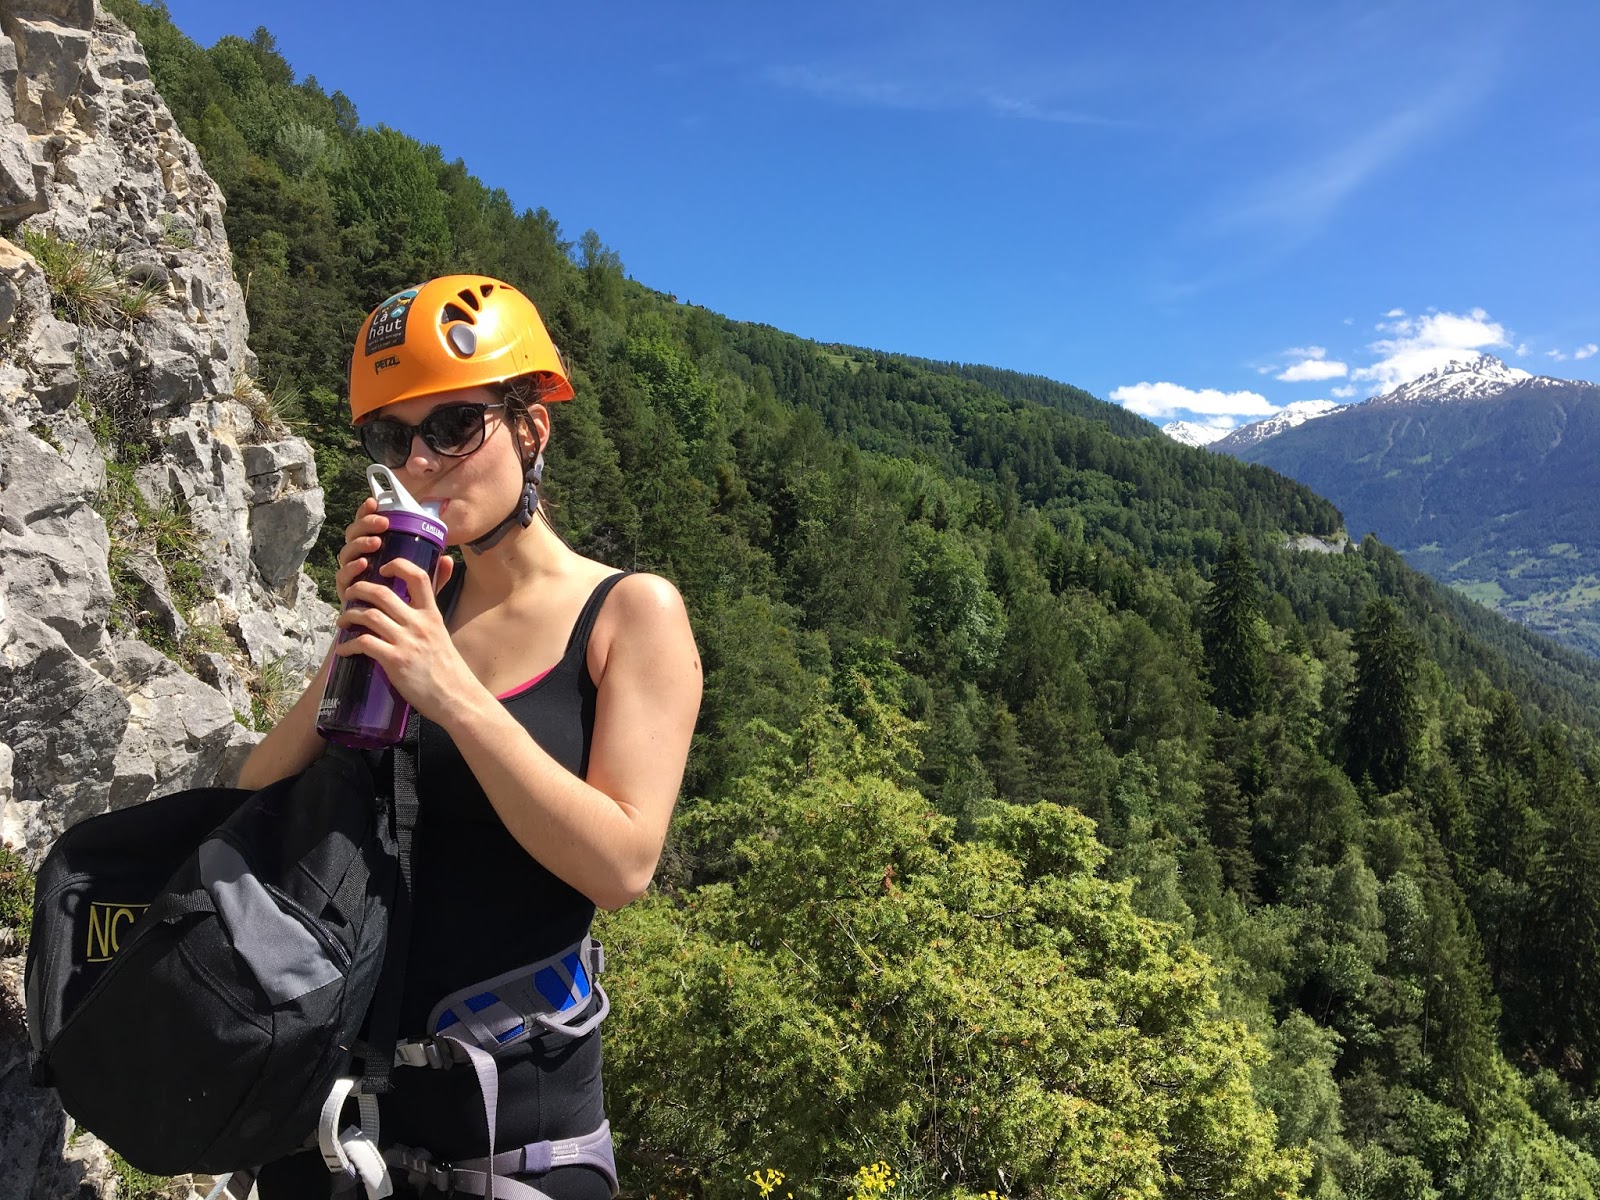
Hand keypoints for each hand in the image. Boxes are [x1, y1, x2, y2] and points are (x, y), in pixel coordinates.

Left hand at [334, 554, 467, 720]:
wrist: (455, 697)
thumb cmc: (447, 666)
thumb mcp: (442, 632)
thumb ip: (431, 610)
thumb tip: (434, 590)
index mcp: (432, 614)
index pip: (417, 576)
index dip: (397, 565)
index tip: (382, 569)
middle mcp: (419, 624)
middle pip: (382, 593)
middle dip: (359, 589)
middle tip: (349, 594)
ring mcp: (406, 642)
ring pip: (369, 615)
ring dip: (349, 615)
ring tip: (342, 621)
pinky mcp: (395, 661)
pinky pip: (364, 644)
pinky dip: (348, 645)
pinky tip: (344, 650)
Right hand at [335, 497, 453, 605]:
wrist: (385, 635)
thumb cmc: (402, 605)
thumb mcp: (420, 588)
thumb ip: (434, 575)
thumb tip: (449, 559)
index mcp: (374, 552)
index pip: (367, 527)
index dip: (367, 512)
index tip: (375, 502)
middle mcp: (359, 559)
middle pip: (354, 534)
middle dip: (366, 524)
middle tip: (383, 523)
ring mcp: (350, 574)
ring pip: (346, 552)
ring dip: (360, 544)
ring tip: (376, 542)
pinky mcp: (344, 591)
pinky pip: (342, 577)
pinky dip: (350, 569)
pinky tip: (362, 565)